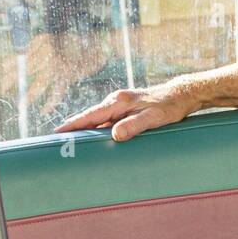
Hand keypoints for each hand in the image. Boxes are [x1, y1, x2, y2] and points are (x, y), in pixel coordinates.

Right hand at [54, 83, 196, 141]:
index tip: (57, 133)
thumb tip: (114, 135)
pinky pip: (106, 119)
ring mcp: (120, 104)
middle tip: (57, 141)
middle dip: (73, 128)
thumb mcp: (152, 119)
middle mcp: (116, 101)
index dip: (73, 125)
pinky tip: (94, 138)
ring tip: (71, 142)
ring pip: (97, 118)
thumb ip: (133, 126)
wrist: (180, 95)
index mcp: (118, 102)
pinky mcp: (125, 108)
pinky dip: (97, 128)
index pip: (90, 116)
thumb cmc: (168, 108)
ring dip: (84, 129)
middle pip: (89, 117)